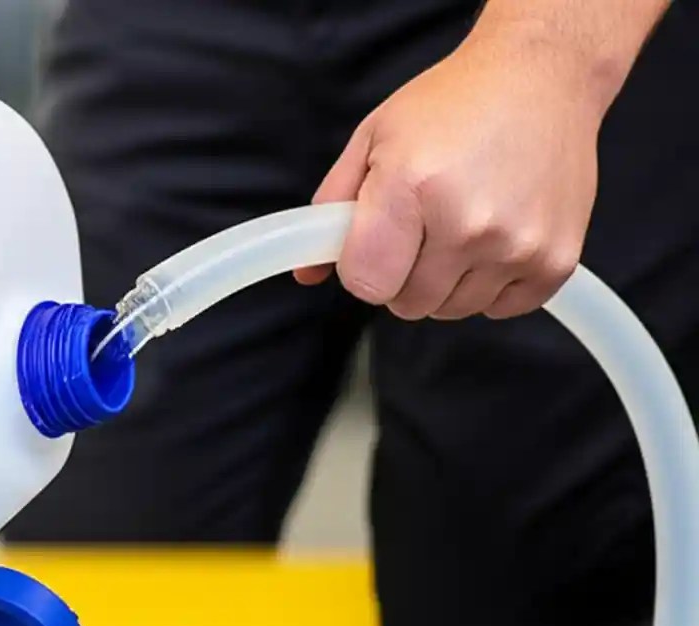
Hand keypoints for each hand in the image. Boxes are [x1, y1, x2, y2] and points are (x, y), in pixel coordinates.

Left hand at [300, 24, 611, 319]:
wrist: (540, 77)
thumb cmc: (451, 105)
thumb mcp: (373, 139)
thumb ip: (332, 209)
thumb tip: (306, 274)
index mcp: (412, 186)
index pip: (367, 283)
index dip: (362, 268)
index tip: (372, 244)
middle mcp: (469, 221)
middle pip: (409, 304)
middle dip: (403, 274)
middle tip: (421, 226)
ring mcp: (517, 244)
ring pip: (453, 310)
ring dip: (447, 280)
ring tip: (460, 223)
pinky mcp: (556, 261)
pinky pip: (502, 309)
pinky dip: (491, 285)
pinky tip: (495, 236)